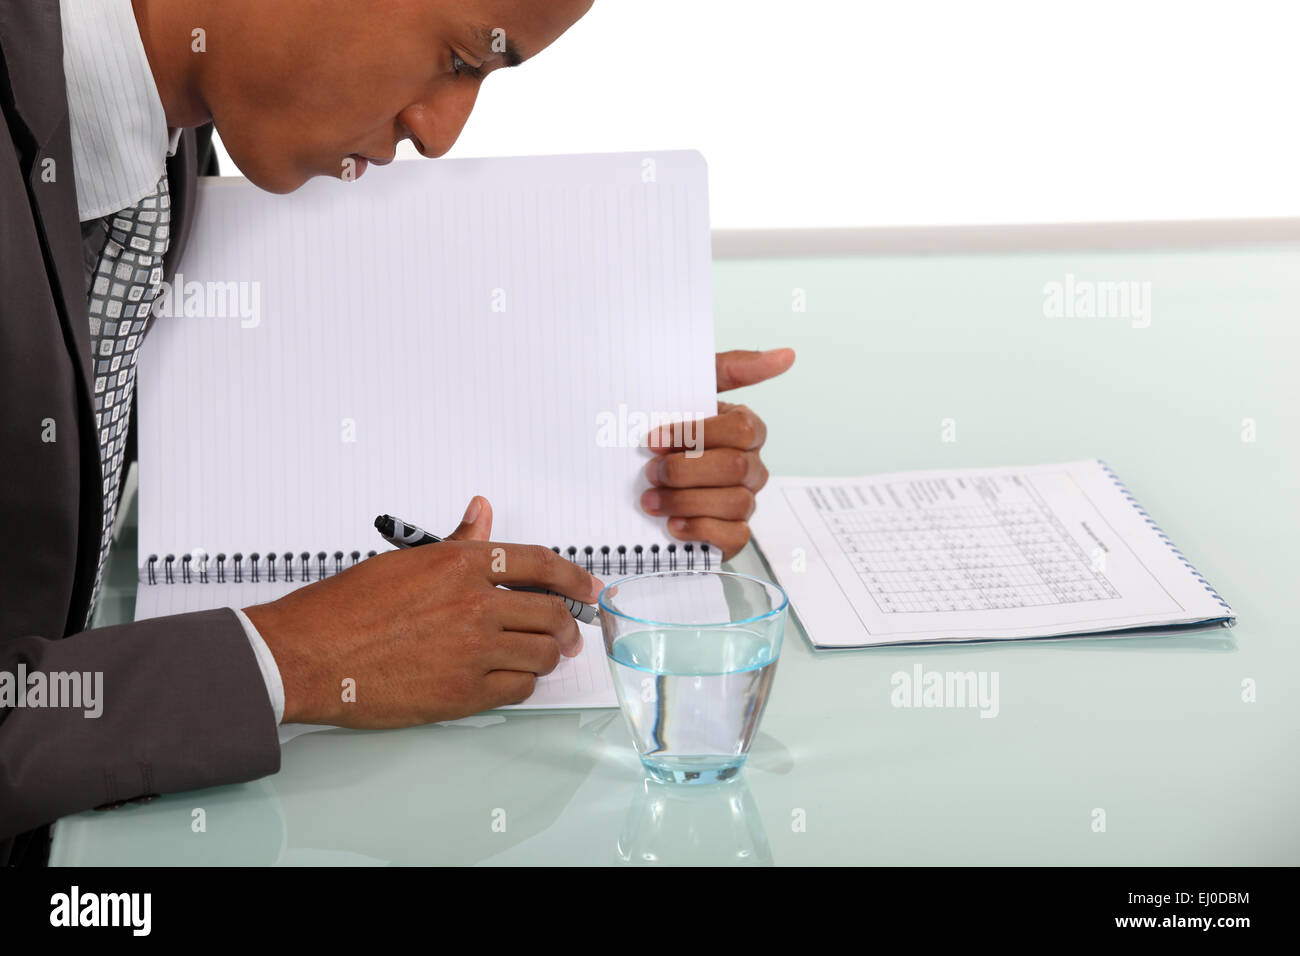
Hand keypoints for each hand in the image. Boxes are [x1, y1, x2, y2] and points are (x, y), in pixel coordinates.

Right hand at [243, 496, 601, 726]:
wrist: (305, 655)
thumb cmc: (344, 608)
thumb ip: (456, 542)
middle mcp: (474, 605)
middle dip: (568, 622)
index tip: (589, 586)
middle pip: (551, 612)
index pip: (541, 563)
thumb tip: (482, 512)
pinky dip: (524, 682)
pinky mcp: (463, 693)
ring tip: (544, 654)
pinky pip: (518, 688)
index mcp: (460, 565)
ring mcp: (472, 651)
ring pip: (541, 653)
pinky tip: (513, 677)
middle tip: (569, 630)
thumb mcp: (405, 561)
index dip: (575, 576)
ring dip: (549, 654)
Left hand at [640, 348, 794, 559]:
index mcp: (746, 430)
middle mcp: (752, 466)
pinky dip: (700, 530)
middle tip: (650, 472)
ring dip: (685, 501)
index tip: (653, 439)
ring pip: (735, 503)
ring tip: (651, 500)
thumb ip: (733, 367)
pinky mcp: (733, 535)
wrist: (630, 476)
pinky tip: (673, 525)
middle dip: (685, 471)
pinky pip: (735, 537)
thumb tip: (786, 354)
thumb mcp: (690, 390)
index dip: (695, 435)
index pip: (741, 429)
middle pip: (736, 468)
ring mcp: (745, 502)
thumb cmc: (665, 431)